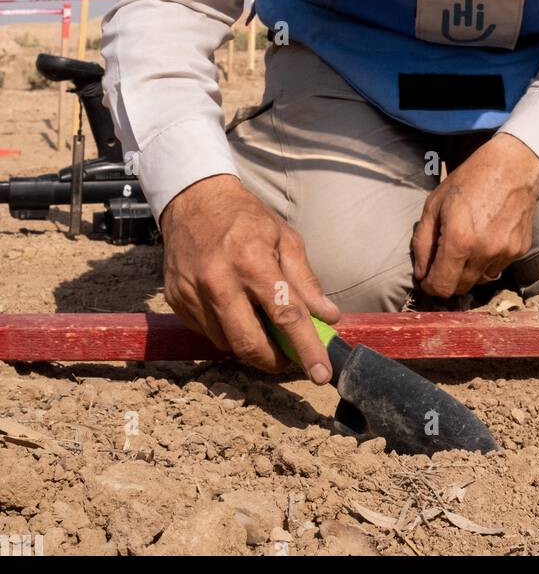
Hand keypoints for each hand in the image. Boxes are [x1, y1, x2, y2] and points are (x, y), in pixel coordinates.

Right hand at [161, 173, 340, 379]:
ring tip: (261, 323)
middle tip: (289, 358)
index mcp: (251, 260)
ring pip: (226, 343)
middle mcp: (218, 280)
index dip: (306, 348)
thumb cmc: (245, 217)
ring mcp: (191, 292)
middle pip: (249, 343)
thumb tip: (329, 317)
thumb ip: (305, 281)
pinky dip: (226, 331)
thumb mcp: (285, 237)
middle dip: (274, 361)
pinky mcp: (175, 300)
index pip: (284, 315)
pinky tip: (235, 311)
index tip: (321, 374)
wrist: (193, 199)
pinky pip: (206, 333)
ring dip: (250, 344)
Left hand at [412, 134, 538, 298]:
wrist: (513, 166)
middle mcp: (484, 252)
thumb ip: (422, 242)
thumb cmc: (469, 180)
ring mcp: (505, 253)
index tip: (427, 276)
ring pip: (479, 281)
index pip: (441, 287)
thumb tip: (420, 273)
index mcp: (459, 240)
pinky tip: (485, 237)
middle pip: (460, 288)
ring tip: (467, 244)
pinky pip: (497, 268)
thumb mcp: (434, 204)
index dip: (430, 285)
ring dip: (468, 272)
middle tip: (444, 258)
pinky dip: (487, 261)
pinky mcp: (520, 250)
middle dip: (448, 279)